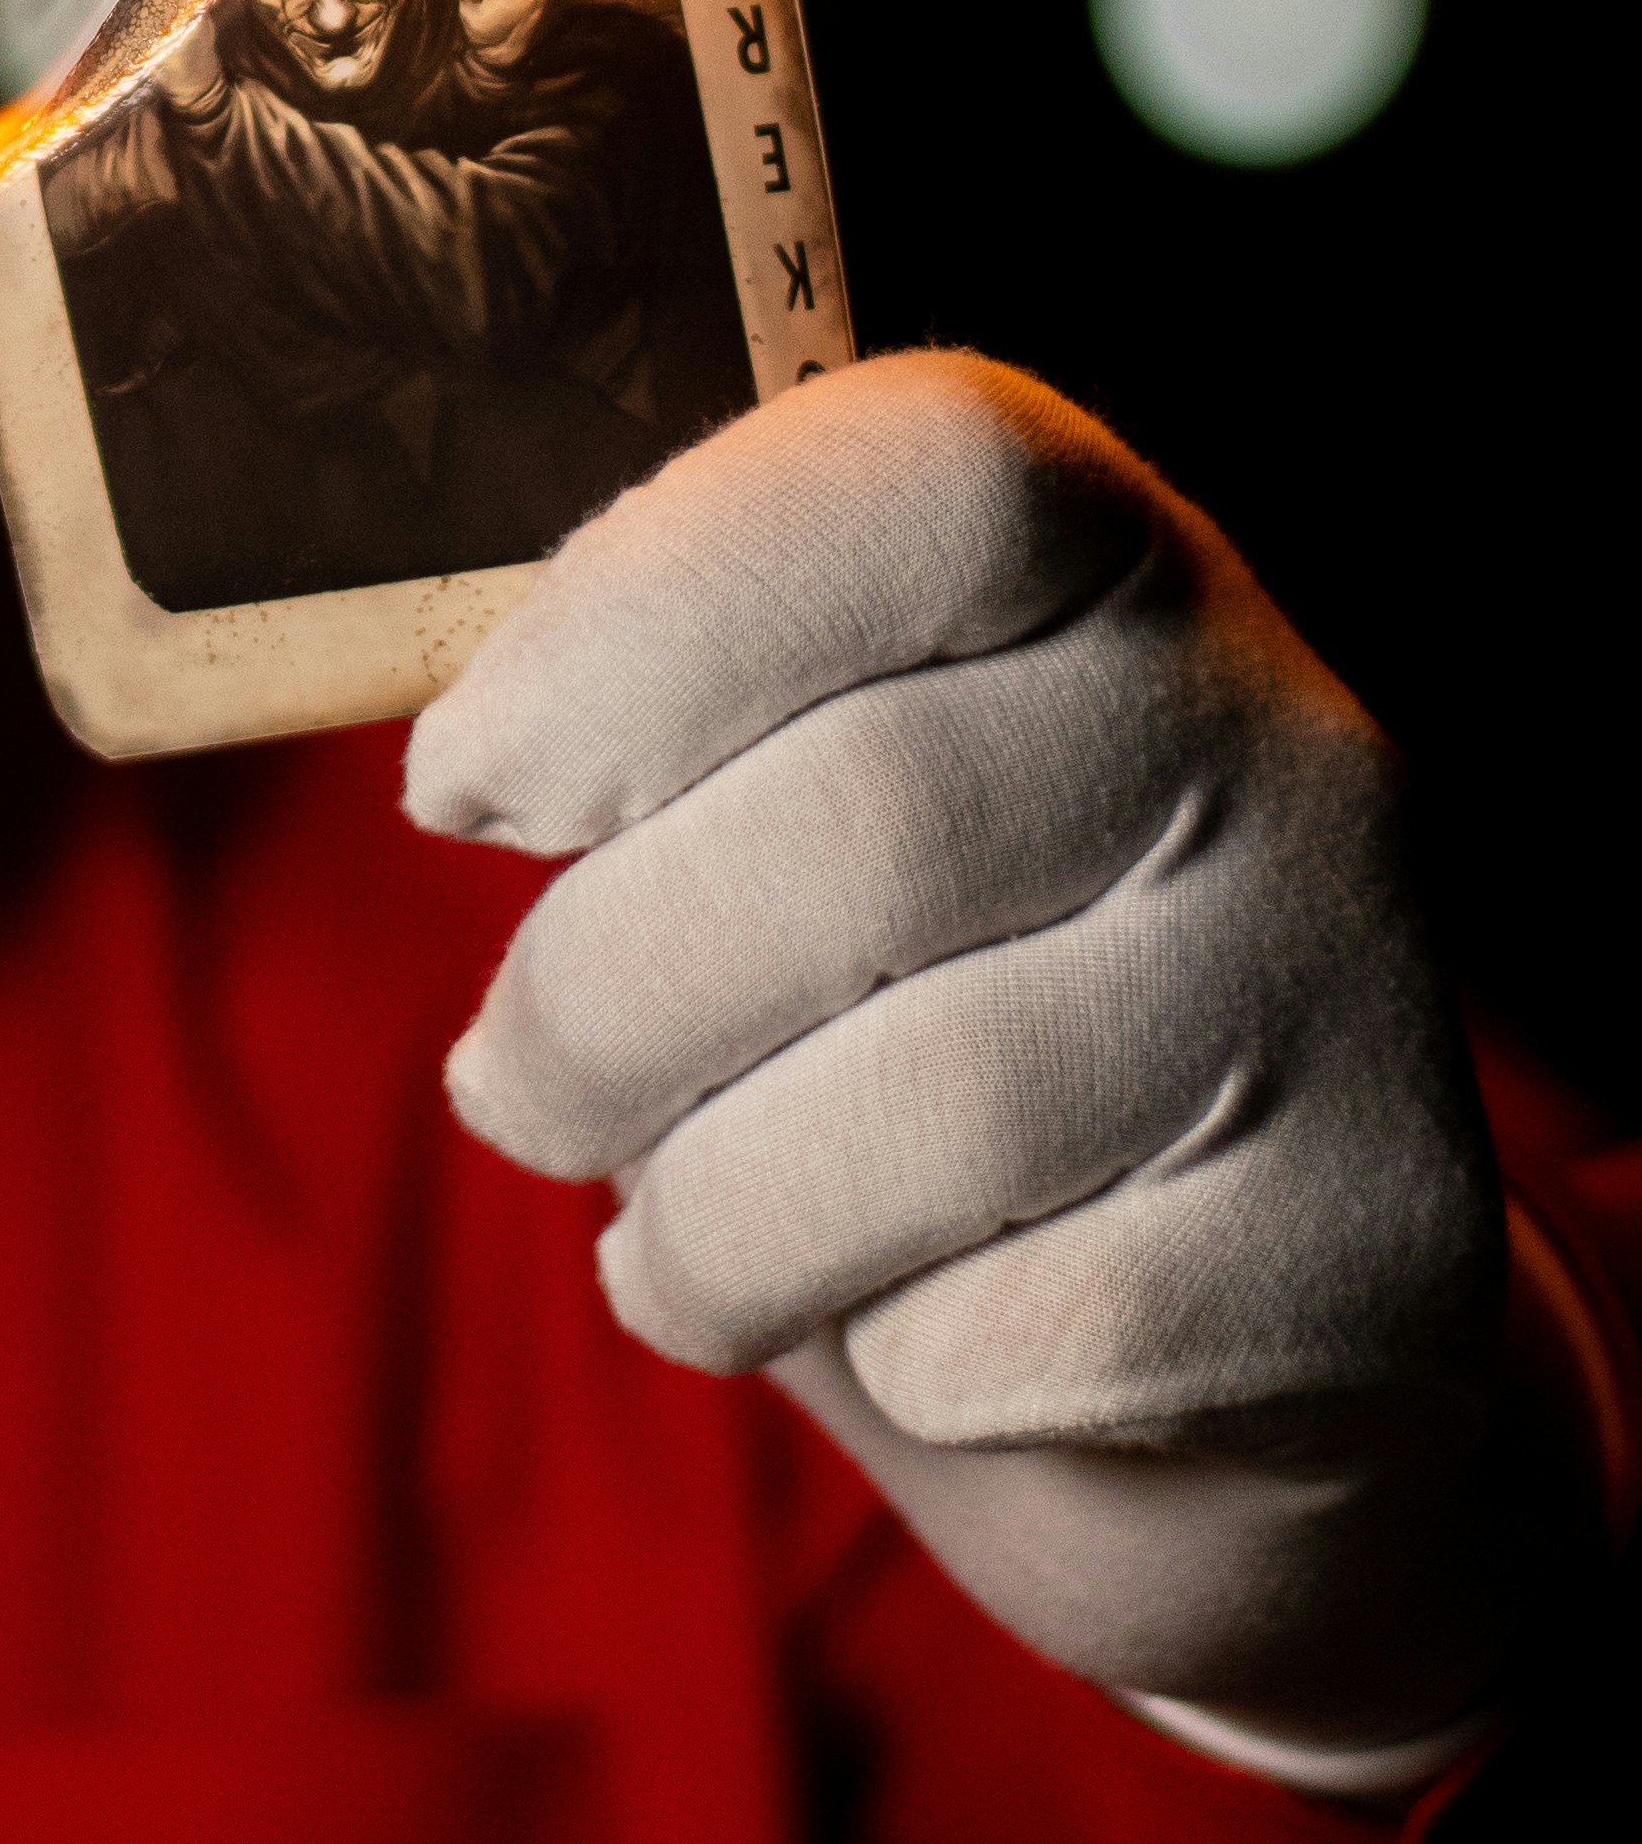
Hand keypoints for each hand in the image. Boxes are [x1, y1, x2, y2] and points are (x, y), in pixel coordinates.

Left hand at [406, 358, 1567, 1756]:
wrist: (1207, 1356)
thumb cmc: (898, 1025)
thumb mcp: (774, 818)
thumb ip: (650, 738)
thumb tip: (473, 772)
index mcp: (1098, 552)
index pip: (914, 484)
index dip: (643, 621)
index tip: (455, 785)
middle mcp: (1272, 725)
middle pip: (867, 823)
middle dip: (601, 999)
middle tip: (510, 1089)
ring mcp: (1354, 982)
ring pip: (946, 1104)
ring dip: (716, 1221)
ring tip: (667, 1258)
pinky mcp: (1389, 1250)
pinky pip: (1062, 1325)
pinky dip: (913, 1360)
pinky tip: (912, 1338)